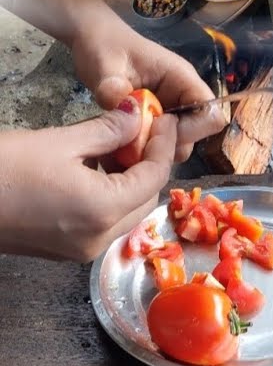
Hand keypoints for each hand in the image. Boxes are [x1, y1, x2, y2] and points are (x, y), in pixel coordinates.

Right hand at [0, 110, 176, 261]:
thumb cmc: (2, 168)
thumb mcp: (60, 141)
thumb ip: (108, 130)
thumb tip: (137, 114)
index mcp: (103, 211)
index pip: (154, 177)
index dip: (163, 145)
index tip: (163, 119)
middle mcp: (98, 239)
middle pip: (145, 199)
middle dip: (148, 164)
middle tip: (140, 131)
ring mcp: (79, 251)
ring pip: (126, 214)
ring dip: (129, 181)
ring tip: (116, 146)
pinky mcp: (62, 251)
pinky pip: (103, 223)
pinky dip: (109, 197)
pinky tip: (94, 169)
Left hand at [68, 7, 224, 160]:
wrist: (93, 39)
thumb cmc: (104, 46)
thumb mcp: (104, 65)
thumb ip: (113, 89)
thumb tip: (125, 109)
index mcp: (181, 79)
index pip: (210, 112)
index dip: (191, 130)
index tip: (157, 134)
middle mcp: (183, 95)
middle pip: (197, 132)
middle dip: (169, 144)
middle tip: (134, 146)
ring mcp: (170, 107)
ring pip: (178, 140)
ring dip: (154, 149)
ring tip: (122, 148)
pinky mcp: (155, 118)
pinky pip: (159, 139)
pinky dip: (143, 148)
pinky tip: (119, 146)